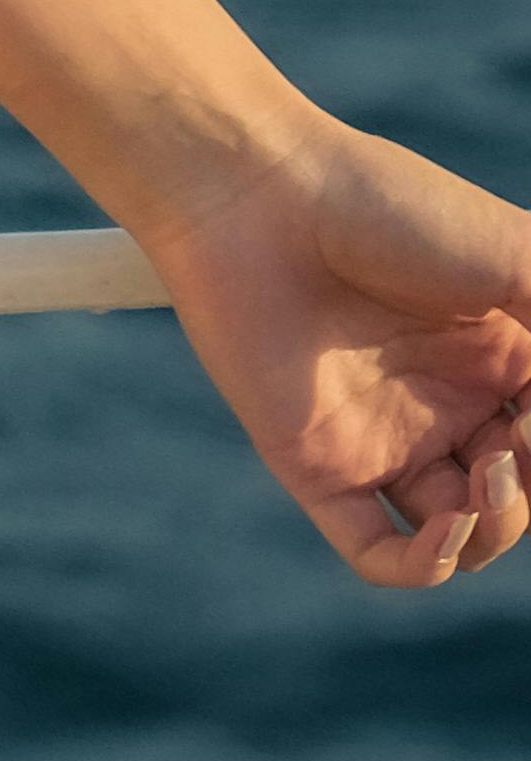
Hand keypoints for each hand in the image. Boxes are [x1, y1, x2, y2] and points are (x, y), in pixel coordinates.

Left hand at [137, 109, 530, 588]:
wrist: (256, 195)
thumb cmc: (388, 207)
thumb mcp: (515, 258)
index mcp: (499, 352)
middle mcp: (447, 400)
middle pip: (520, 489)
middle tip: (520, 444)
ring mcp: (385, 437)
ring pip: (466, 531)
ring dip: (497, 528)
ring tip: (489, 481)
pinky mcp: (318, 465)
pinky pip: (378, 552)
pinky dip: (426, 565)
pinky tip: (450, 529)